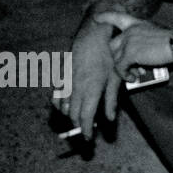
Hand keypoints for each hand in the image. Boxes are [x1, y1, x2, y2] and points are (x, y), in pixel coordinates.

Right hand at [54, 21, 121, 139]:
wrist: (94, 34)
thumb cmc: (109, 54)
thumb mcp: (115, 77)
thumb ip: (111, 99)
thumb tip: (110, 118)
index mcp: (91, 89)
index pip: (86, 116)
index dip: (87, 130)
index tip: (89, 139)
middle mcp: (77, 87)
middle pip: (74, 114)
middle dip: (79, 126)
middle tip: (85, 133)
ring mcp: (67, 80)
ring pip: (64, 106)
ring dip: (70, 116)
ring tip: (78, 121)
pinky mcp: (62, 74)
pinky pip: (57, 94)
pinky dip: (60, 104)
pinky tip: (64, 107)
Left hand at [109, 22, 172, 78]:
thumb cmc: (172, 41)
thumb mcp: (154, 33)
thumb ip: (142, 38)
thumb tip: (137, 57)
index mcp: (137, 23)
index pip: (117, 17)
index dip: (106, 16)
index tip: (96, 18)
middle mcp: (130, 31)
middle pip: (113, 45)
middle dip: (118, 58)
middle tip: (131, 67)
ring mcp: (128, 41)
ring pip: (116, 58)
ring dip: (124, 69)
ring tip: (135, 75)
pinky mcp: (129, 54)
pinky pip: (120, 67)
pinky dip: (126, 75)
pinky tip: (133, 78)